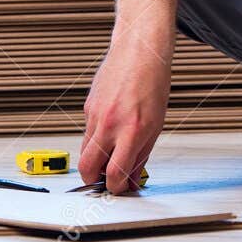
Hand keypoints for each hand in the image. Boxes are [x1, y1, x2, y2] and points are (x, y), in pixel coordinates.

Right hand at [78, 34, 171, 193]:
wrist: (140, 51)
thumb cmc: (152, 84)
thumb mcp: (155, 125)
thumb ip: (141, 156)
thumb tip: (134, 179)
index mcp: (132, 130)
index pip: (115, 173)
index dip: (116, 188)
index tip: (120, 189)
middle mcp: (110, 123)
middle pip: (87, 167)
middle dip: (93, 181)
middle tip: (105, 182)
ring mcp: (95, 114)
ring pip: (85, 151)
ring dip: (94, 160)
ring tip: (109, 157)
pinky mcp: (88, 106)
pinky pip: (88, 131)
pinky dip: (96, 138)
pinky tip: (110, 129)